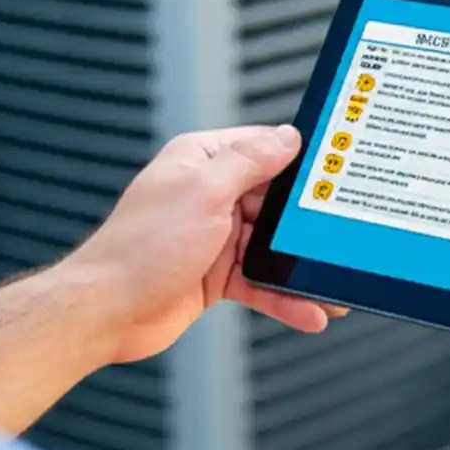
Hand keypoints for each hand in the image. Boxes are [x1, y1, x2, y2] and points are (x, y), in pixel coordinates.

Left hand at [72, 126, 345, 362]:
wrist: (106, 312)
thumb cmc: (141, 248)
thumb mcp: (204, 193)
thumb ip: (248, 163)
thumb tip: (287, 137)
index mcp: (200, 161)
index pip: (261, 148)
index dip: (299, 161)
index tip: (335, 171)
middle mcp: (208, 194)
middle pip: (272, 201)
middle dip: (306, 223)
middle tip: (343, 233)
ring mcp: (213, 236)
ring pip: (271, 246)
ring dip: (299, 268)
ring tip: (333, 285)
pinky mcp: (216, 275)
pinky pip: (260, 281)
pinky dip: (283, 296)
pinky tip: (308, 310)